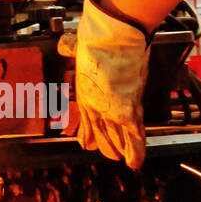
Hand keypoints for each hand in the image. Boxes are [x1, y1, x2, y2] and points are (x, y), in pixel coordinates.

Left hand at [58, 0, 150, 169]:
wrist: (111, 37)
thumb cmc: (97, 38)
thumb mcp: (79, 49)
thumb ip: (72, 50)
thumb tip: (64, 44)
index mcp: (83, 95)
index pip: (85, 125)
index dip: (88, 136)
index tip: (89, 142)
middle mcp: (94, 108)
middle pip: (100, 137)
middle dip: (107, 147)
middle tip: (114, 154)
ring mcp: (110, 112)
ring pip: (116, 141)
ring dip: (122, 151)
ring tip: (125, 160)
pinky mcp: (126, 112)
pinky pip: (133, 138)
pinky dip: (136, 152)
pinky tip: (135, 164)